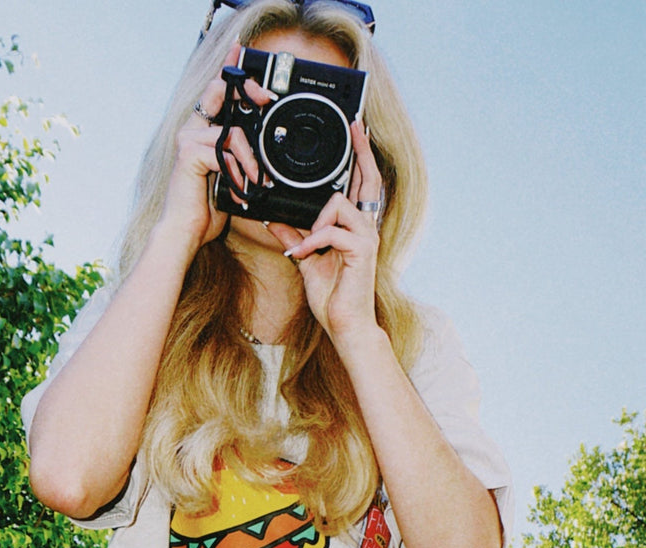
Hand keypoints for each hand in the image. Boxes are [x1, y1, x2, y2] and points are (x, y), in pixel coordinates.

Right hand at [159, 45, 275, 254]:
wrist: (186, 233)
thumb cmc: (205, 210)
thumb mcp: (230, 177)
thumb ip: (238, 157)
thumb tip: (259, 149)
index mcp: (201, 131)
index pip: (216, 91)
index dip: (229, 70)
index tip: (242, 53)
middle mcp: (192, 129)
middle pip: (221, 92)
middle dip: (248, 90)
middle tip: (268, 98)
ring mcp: (188, 140)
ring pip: (233, 132)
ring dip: (250, 159)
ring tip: (255, 182)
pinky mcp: (190, 154)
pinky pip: (224, 152)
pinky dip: (237, 172)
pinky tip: (240, 191)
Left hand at [266, 121, 383, 346]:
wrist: (345, 326)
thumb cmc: (332, 297)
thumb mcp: (307, 261)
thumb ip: (294, 237)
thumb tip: (275, 219)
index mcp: (354, 226)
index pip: (361, 183)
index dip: (360, 155)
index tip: (354, 130)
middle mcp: (365, 227)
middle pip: (369, 178)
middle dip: (361, 149)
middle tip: (354, 124)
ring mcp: (366, 238)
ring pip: (340, 203)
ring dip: (316, 221)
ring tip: (305, 246)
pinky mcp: (362, 251)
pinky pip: (333, 231)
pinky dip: (313, 240)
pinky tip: (303, 255)